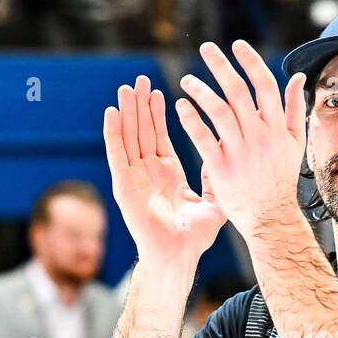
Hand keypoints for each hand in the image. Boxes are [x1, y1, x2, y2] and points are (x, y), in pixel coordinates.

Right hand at [103, 74, 226, 272]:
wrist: (178, 257)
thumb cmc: (195, 237)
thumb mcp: (212, 202)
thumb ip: (215, 178)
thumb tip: (224, 157)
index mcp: (168, 174)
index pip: (158, 136)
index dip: (156, 114)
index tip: (157, 90)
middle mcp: (148, 173)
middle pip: (141, 132)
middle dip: (140, 106)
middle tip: (139, 81)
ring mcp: (134, 178)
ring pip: (128, 137)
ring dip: (126, 113)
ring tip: (126, 89)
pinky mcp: (123, 185)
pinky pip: (117, 154)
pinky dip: (114, 133)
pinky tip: (112, 112)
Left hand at [174, 40, 307, 239]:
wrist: (270, 217)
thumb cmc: (281, 179)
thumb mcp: (296, 143)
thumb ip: (295, 108)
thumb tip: (297, 77)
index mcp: (277, 127)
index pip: (264, 85)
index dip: (251, 62)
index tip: (237, 45)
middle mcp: (259, 135)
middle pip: (238, 91)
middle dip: (220, 66)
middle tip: (205, 48)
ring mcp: (240, 151)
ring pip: (218, 111)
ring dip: (201, 91)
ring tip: (186, 80)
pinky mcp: (221, 168)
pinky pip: (203, 138)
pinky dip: (191, 120)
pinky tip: (180, 106)